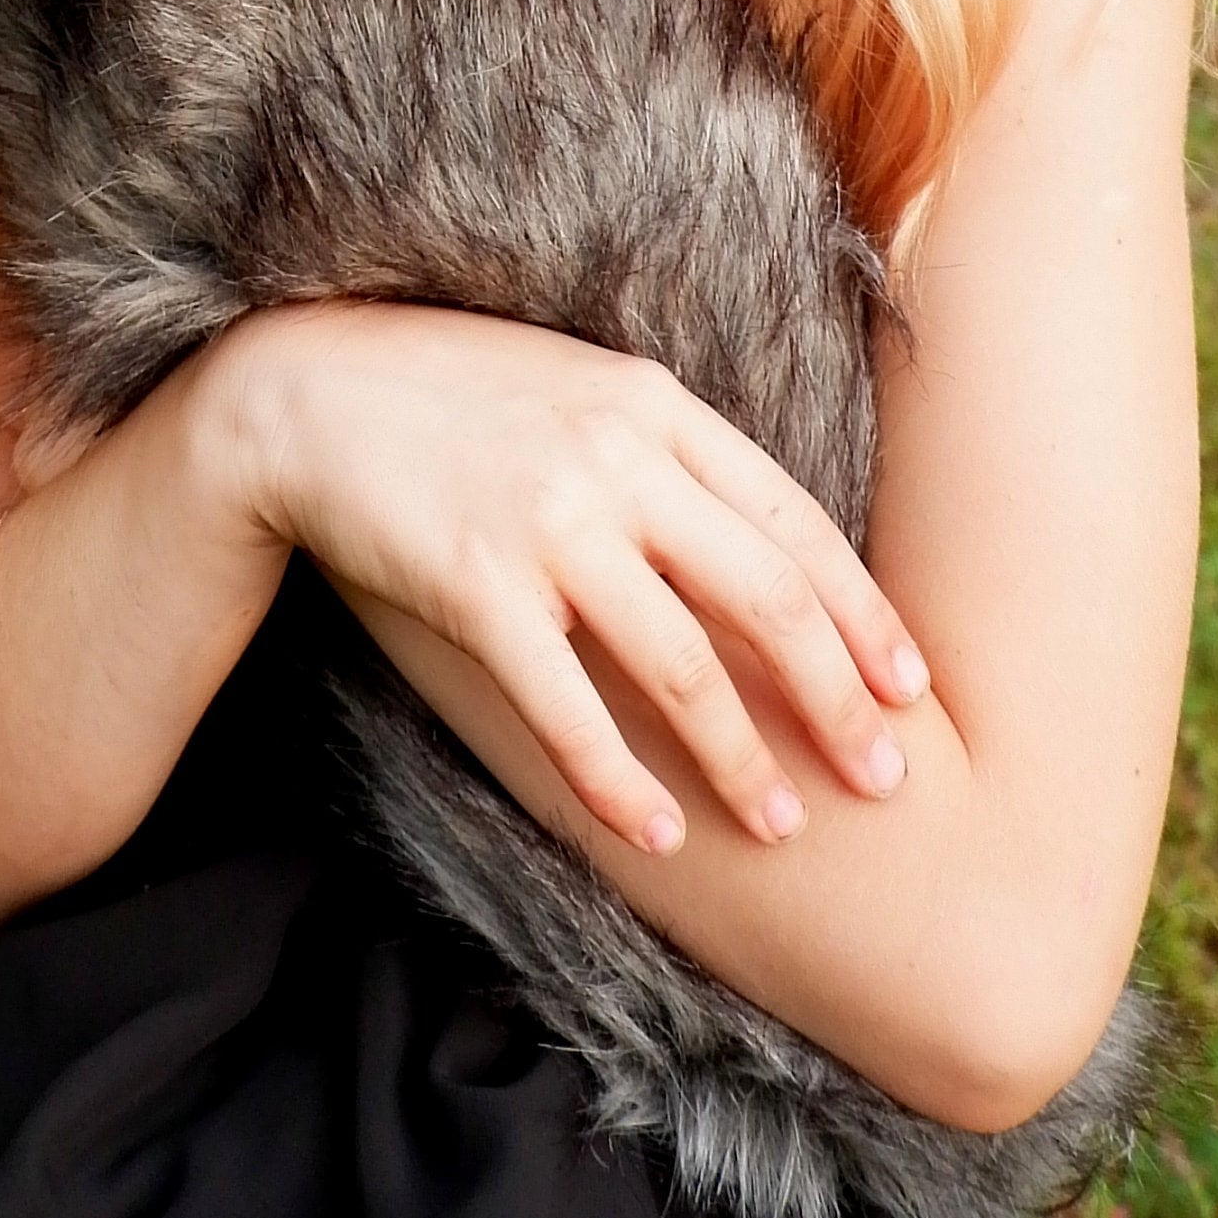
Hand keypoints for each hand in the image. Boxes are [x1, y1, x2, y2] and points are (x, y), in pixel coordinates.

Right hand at [204, 301, 930, 857]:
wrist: (307, 390)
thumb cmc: (456, 394)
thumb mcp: (581, 388)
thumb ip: (668, 452)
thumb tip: (764, 547)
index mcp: (653, 404)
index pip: (792, 520)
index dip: (861, 611)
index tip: (910, 686)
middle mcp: (615, 458)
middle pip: (762, 595)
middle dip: (835, 696)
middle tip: (884, 777)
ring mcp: (546, 521)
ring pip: (679, 662)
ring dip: (740, 755)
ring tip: (783, 824)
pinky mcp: (475, 583)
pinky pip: (566, 703)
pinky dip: (616, 778)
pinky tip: (655, 830)